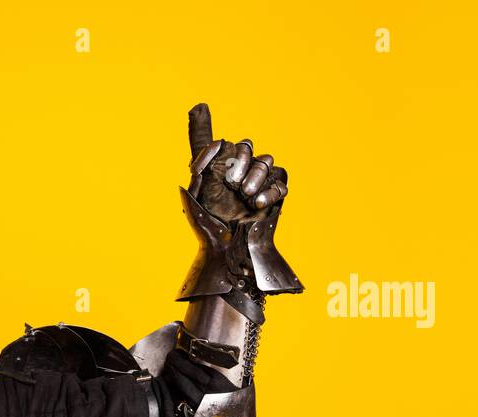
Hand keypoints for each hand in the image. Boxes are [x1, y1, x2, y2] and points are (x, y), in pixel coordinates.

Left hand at [186, 103, 288, 226]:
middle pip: (246, 146)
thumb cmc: (209, 223)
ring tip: (245, 195)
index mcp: (215, 171)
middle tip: (233, 183)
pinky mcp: (273, 196)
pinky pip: (280, 180)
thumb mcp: (197, 189)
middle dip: (241, 160)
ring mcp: (257, 183)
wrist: (228, 248)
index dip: (202, 125)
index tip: (198, 108)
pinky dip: (270, 189)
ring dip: (256, 176)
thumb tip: (209, 123)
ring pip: (266, 160)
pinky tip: (256, 203)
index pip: (212, 143)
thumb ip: (201, 157)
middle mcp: (236, 172)